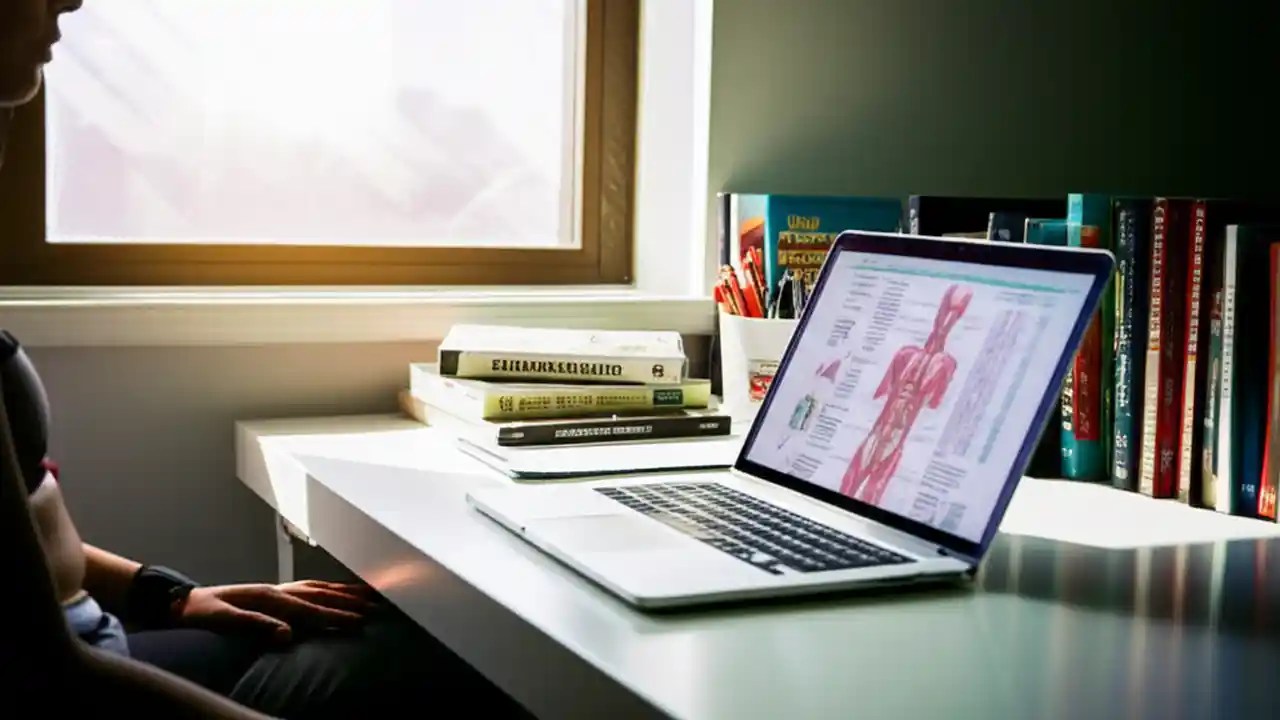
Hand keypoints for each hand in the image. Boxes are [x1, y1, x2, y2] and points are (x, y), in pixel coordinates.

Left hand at [175, 580, 378, 642]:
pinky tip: (336, 591)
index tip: (358, 622)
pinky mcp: (273, 591)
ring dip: (343, 591)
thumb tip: (288, 635)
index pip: (309, 608)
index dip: (335, 615)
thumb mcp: (223, 620)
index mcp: (268, 596)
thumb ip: (255, 625)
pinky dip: (327, 588)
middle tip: (375, 608)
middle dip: (349, 601)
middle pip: (320, 594)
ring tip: (368, 595)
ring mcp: (276, 588)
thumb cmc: (202, 612)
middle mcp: (277, 589)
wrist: (183, 602)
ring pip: (318, 587)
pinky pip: (308, 587)